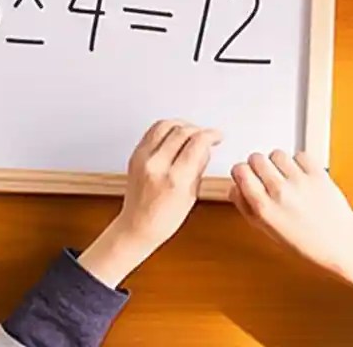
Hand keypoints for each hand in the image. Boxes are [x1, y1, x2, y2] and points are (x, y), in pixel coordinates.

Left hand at [79, 120, 221, 286]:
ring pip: (165, 125)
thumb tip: (205, 147)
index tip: (217, 136)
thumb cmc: (163, 219)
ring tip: (190, 133)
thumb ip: (199, 167)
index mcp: (175, 179)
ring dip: (182, 125)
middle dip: (199, 130)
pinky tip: (174, 135)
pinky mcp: (135, 155)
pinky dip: (167, 128)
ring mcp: (143, 159)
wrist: (136, 226)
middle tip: (206, 135)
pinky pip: (152, 131)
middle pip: (182, 130)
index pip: (197, 142)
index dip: (211, 135)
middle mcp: (157, 165)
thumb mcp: (192, 195)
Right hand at [229, 151, 352, 305]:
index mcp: (264, 209)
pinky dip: (299, 162)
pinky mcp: (318, 174)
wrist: (340, 244)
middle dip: (258, 165)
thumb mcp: (268, 232)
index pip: (240, 172)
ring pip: (277, 154)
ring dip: (278, 162)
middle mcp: (280, 192)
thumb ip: (248, 209)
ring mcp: (299, 181)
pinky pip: (300, 155)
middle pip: (256, 158)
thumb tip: (236, 188)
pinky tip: (302, 175)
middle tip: (266, 175)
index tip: (247, 175)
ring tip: (286, 176)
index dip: (242, 173)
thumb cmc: (307, 245)